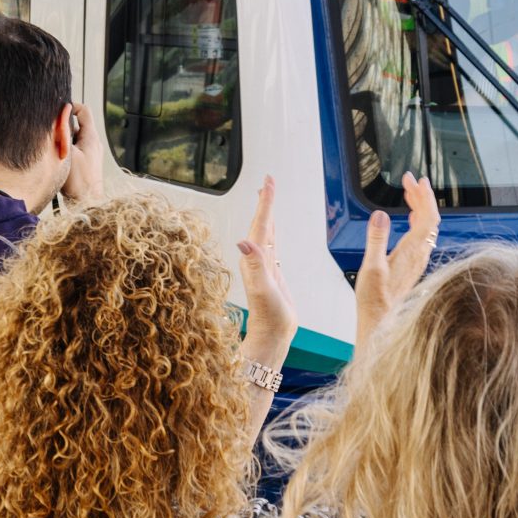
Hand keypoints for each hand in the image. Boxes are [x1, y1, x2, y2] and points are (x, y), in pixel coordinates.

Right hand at [60, 102, 106, 205]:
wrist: (88, 204)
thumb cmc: (80, 182)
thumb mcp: (67, 154)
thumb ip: (62, 135)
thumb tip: (57, 120)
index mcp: (91, 137)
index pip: (83, 111)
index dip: (70, 107)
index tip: (58, 111)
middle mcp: (93, 143)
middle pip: (77, 126)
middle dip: (63, 128)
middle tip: (53, 136)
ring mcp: (91, 154)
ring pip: (74, 139)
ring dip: (63, 142)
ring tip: (55, 152)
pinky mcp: (87, 164)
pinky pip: (75, 151)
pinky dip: (66, 152)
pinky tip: (58, 163)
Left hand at [235, 177, 296, 347]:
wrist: (273, 335)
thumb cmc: (269, 317)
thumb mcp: (263, 290)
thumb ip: (255, 266)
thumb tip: (244, 242)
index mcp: (255, 259)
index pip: (261, 224)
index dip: (266, 203)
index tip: (269, 182)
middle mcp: (256, 259)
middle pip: (261, 223)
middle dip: (266, 201)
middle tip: (269, 182)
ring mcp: (263, 265)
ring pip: (265, 232)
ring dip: (267, 214)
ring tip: (267, 197)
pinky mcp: (271, 273)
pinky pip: (272, 245)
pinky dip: (273, 232)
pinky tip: (273, 229)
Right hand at [354, 172, 439, 342]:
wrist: (382, 322)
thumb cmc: (375, 300)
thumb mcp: (371, 267)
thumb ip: (376, 238)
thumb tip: (380, 214)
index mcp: (411, 251)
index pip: (427, 216)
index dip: (424, 195)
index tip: (415, 179)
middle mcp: (419, 255)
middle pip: (429, 218)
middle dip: (421, 195)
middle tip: (409, 179)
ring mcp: (417, 260)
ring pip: (427, 227)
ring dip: (420, 206)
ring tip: (409, 192)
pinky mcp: (413, 265)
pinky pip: (422, 236)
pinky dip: (417, 220)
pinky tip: (410, 217)